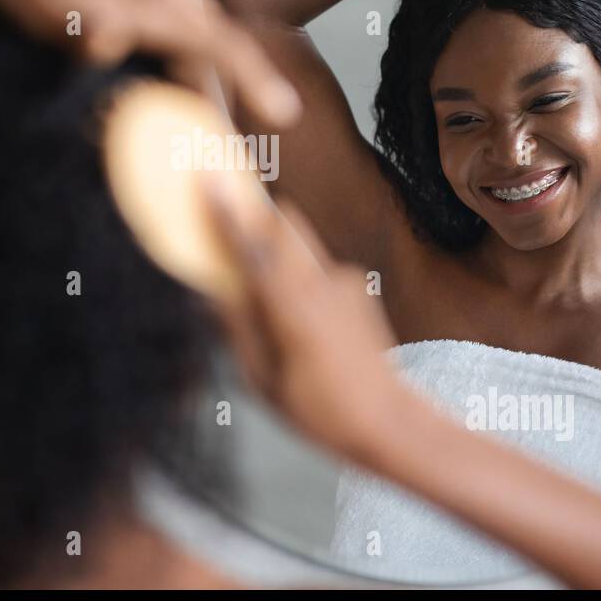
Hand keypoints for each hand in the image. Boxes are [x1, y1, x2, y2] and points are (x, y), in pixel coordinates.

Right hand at [201, 175, 404, 460]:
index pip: (253, 247)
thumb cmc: (321, 411)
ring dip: (279, 263)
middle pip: (284, 225)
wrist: (391, 422)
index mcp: (293, 308)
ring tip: (278, 315)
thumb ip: (236, 328)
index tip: (209, 177)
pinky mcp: (359, 287)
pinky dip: (302, 285)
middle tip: (234, 239)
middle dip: (257, 221)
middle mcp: (322, 282)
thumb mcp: (262, 381)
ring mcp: (345, 281)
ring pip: (299, 250)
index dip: (227, 212)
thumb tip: (211, 292)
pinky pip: (317, 271)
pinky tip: (308, 328)